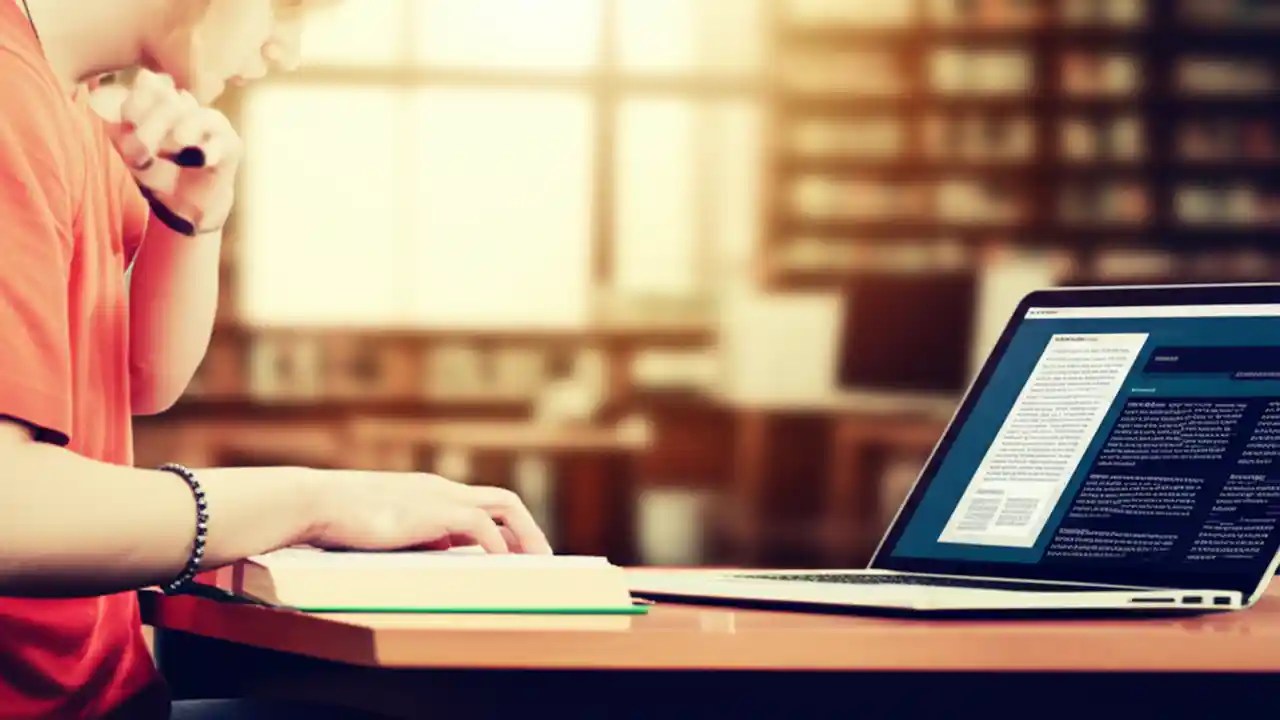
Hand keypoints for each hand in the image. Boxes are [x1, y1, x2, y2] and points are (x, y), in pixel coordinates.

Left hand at [92, 69, 241, 231]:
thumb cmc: (156, 172)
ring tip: (168, 154)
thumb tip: (129, 109)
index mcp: (162, 101)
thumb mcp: (130, 152)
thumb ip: (124, 128)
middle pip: (171, 101)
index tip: (127, 124)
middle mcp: (190, 107)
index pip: (151, 85)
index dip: (137, 102)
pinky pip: (221, 143)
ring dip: (178, 135)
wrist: (183, 205)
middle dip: (153, 126)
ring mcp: (213, 125)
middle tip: (141, 150)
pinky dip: (207, 151)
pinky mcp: (231, 146)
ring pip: (198, 117)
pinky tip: (194, 160)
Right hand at [306, 470, 553, 554]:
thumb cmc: (340, 519)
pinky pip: (481, 523)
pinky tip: (503, 565)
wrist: (315, 502)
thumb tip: (438, 550)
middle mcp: (442, 489)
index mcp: (431, 492)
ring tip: (537, 562)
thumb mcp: (387, 527)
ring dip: (525, 534)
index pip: (483, 504)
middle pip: (504, 500)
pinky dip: (498, 544)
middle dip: (528, 529)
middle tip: (542, 558)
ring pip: (503, 505)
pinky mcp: (432, 510)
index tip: (518, 553)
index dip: (506, 529)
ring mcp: (439, 496)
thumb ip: (415, 534)